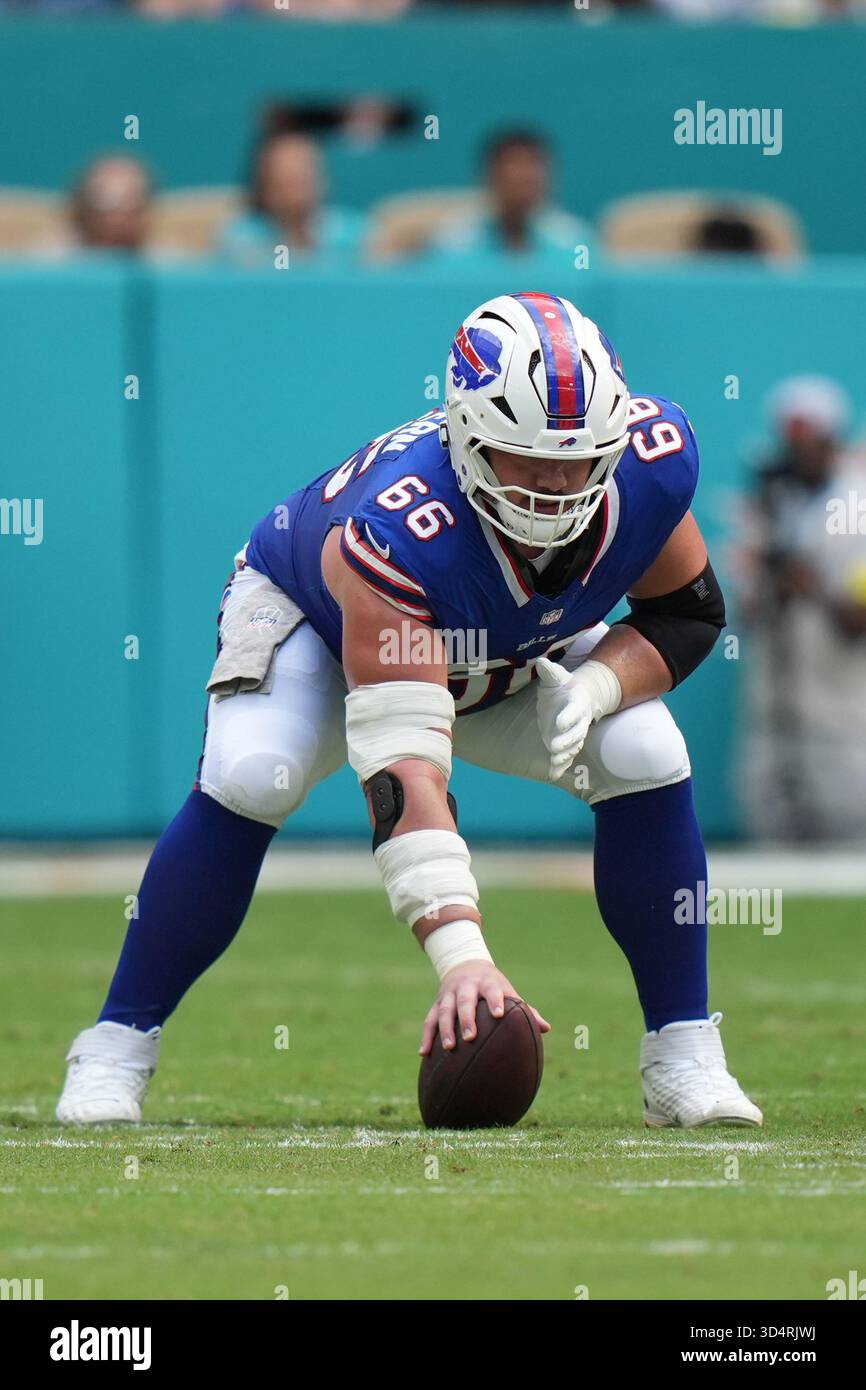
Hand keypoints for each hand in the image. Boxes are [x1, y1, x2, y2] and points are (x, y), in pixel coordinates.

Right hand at [419, 960, 550, 1055]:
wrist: (465, 965)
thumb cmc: (493, 986)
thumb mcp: (507, 991)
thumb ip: (525, 1009)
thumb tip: (545, 1029)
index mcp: (487, 983)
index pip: (492, 990)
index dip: (495, 1000)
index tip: (499, 1014)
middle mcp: (466, 987)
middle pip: (464, 1001)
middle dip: (466, 1018)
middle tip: (470, 1037)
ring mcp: (449, 995)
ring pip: (444, 1010)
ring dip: (445, 1029)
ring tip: (449, 1048)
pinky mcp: (437, 1003)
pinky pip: (429, 1020)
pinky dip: (426, 1036)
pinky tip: (424, 1053)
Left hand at [536, 656, 621, 782]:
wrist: (578, 697)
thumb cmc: (563, 685)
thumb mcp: (556, 676)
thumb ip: (549, 671)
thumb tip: (541, 661)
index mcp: (577, 702)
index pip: (575, 710)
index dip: (569, 717)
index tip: (559, 723)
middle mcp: (578, 720)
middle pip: (577, 733)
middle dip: (566, 740)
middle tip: (553, 746)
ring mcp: (573, 734)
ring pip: (573, 746)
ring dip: (564, 755)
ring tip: (554, 760)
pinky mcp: (566, 744)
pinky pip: (567, 757)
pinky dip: (560, 766)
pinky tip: (552, 774)